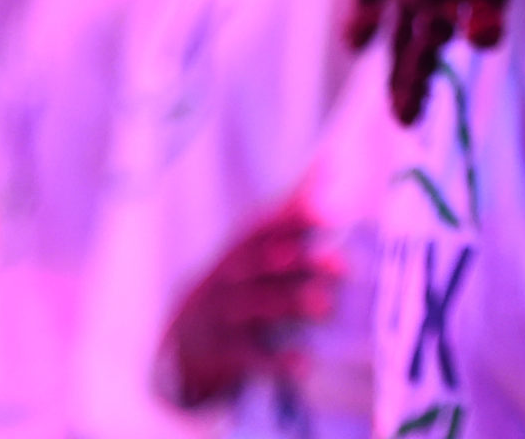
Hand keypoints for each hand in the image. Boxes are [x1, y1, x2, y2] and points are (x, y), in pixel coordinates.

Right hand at [156, 197, 340, 409]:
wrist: (181, 345)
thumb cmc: (236, 286)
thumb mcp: (254, 247)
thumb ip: (292, 210)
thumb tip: (330, 160)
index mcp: (239, 250)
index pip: (264, 228)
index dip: (294, 219)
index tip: (330, 214)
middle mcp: (227, 278)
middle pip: (261, 264)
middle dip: (301, 262)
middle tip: (343, 266)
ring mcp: (220, 315)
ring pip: (254, 306)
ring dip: (290, 304)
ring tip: (325, 306)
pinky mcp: (219, 354)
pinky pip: (246, 357)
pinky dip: (274, 361)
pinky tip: (303, 363)